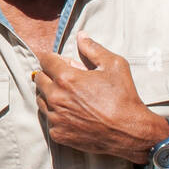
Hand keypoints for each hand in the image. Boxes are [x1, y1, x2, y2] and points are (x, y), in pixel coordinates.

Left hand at [33, 34, 167, 164]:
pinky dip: (56, 115)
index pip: (45, 60)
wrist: (130, 132)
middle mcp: (56, 97)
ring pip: (41, 100)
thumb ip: (93, 48)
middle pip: (39, 79)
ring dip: (50, 95)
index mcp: (66, 78)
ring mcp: (55, 117)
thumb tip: (81, 35)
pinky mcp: (58, 133)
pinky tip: (72, 114)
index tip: (60, 62)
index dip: (53, 59)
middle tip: (67, 80)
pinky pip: (49, 119)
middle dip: (50, 76)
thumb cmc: (124, 97)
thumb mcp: (114, 65)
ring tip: (70, 97)